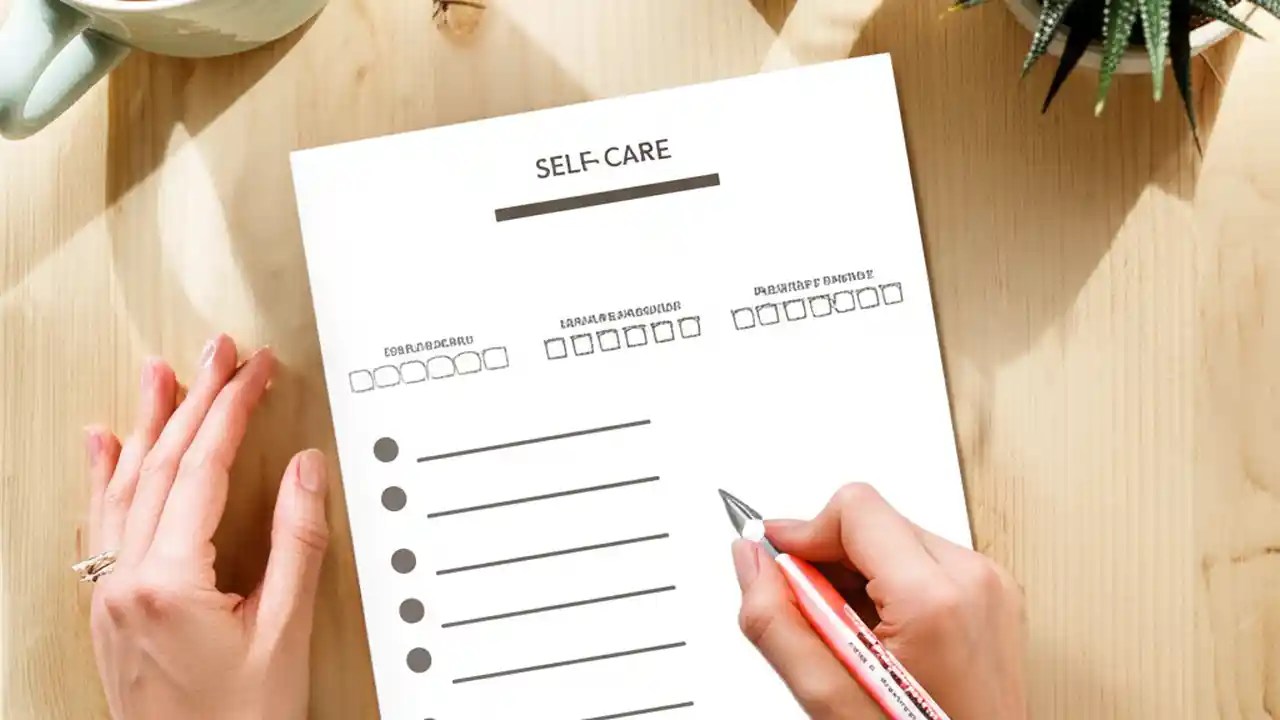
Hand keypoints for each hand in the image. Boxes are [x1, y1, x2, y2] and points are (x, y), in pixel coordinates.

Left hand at [83, 335, 330, 719]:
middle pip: (160, 467)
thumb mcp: (285, 633)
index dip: (232, 410)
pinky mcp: (111, 610)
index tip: (254, 371)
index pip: (202, 470)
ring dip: (146, 426)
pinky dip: (104, 479)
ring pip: (124, 489)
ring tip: (159, 375)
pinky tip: (103, 448)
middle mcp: (126, 582)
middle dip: (194, 401)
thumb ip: (297, 544)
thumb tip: (307, 471)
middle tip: (217, 352)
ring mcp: (110, 596)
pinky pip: (102, 526)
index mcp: (167, 582)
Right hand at [731, 483, 1027, 719]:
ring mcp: (989, 586)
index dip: (804, 534)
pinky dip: (889, 588)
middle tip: (816, 621)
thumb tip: (750, 559)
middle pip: (873, 520)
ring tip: (853, 639)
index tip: (780, 568)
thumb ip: (776, 620)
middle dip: (829, 562)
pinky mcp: (991, 595)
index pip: (853, 508)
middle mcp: (972, 579)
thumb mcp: (830, 699)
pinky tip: (882, 639)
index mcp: (934, 598)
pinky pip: (923, 561)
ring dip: (858, 577)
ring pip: (894, 538)